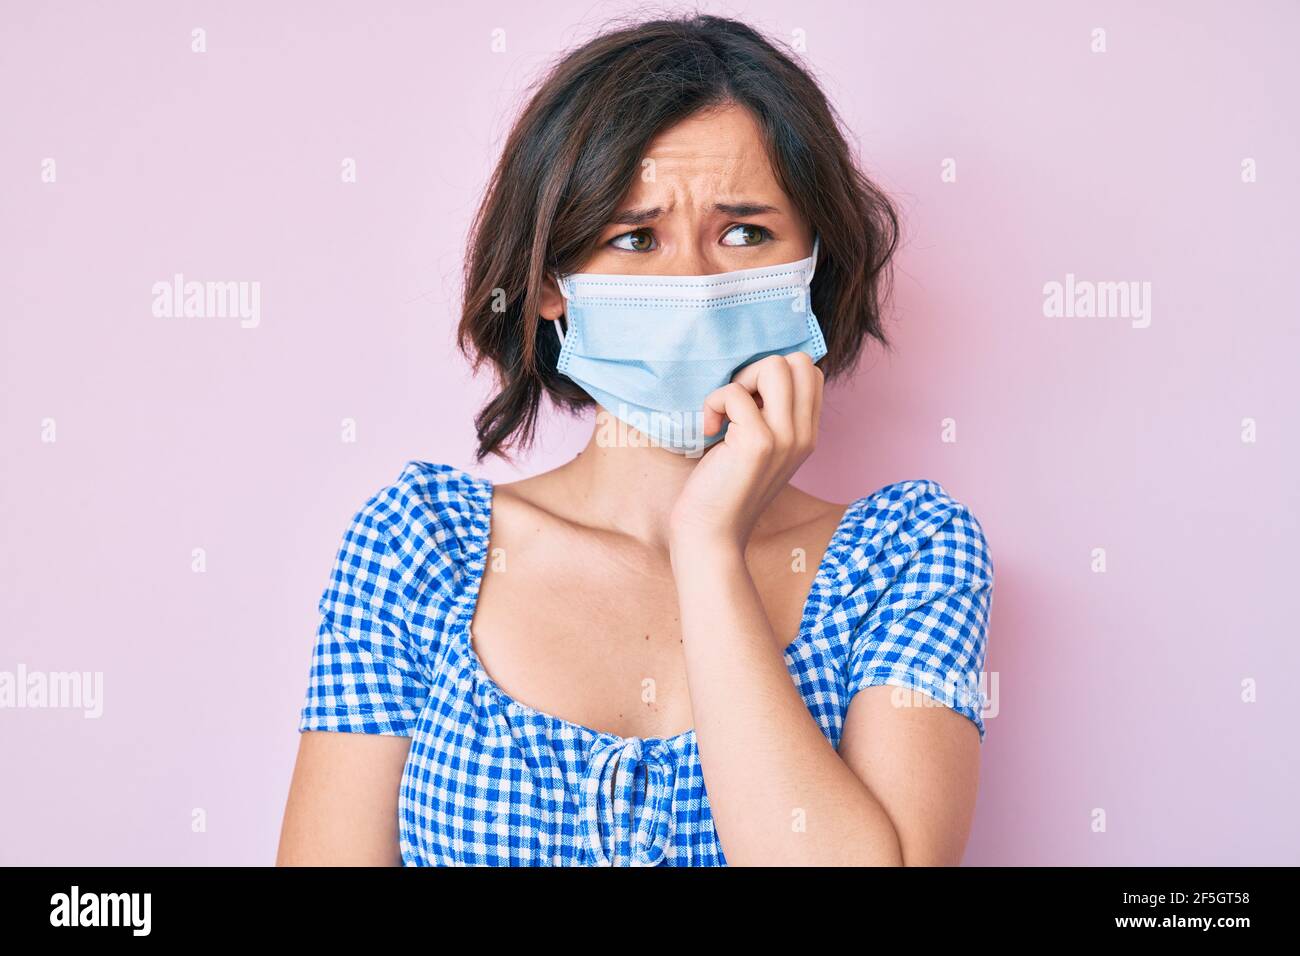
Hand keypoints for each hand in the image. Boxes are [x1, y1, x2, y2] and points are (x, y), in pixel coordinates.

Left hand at [668, 352, 823, 553]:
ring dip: (738, 382)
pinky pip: (734, 393)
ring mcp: (785, 438)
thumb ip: (769, 416)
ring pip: (774, 366)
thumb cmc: (723, 489)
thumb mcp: (758, 450)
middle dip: (757, 371)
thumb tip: (753, 374)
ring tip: (723, 415)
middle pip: (798, 362)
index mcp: (806, 435)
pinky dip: (713, 404)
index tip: (746, 405)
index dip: (772, 376)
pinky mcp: (758, 443)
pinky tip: (708, 431)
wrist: (712, 534)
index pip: (809, 373)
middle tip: (734, 406)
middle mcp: (803, 435)